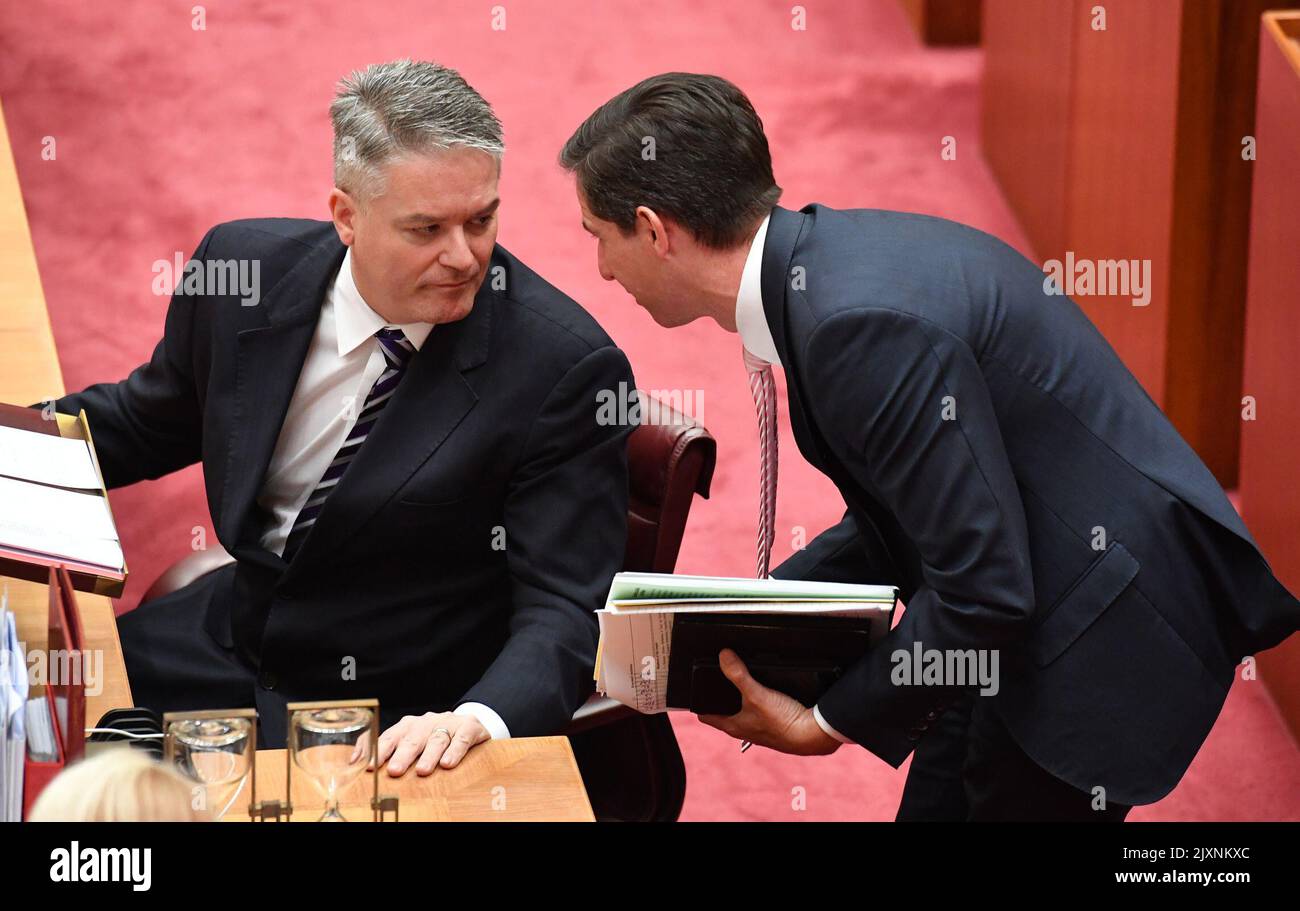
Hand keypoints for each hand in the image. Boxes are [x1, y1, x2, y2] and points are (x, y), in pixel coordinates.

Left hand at [364, 712, 489, 776]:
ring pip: (437, 739)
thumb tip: (355, 760)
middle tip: (395, 770)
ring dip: (429, 755)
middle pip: (413, 738)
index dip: (380, 751)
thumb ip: (385, 748)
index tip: (370, 767)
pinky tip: (448, 763)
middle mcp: (427, 722)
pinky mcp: (469, 727)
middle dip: (403, 755)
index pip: (391, 737)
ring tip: (422, 770)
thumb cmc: (433, 738)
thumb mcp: (410, 741)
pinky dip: (455, 750)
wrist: (469, 725)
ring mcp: (448, 724)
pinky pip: (462, 739)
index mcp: (409, 725)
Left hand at [697, 649, 842, 755]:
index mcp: (733, 726)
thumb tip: (723, 656)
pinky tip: (764, 687)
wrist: (813, 734)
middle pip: (723, 710)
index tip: (696, 686)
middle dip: (720, 694)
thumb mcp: (756, 694)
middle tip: (718, 674)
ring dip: (739, 696)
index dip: (698, 701)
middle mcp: (744, 729)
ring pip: (742, 709)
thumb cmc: (783, 722)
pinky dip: (758, 698)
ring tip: (739, 677)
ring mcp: (759, 727)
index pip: (706, 715)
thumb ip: (738, 675)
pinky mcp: (774, 723)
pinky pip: (759, 709)